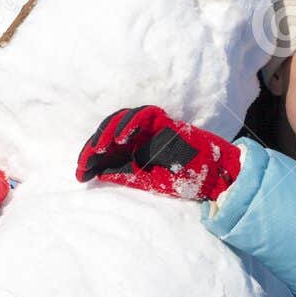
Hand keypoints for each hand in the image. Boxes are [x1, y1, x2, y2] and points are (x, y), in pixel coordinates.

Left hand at [75, 106, 241, 201]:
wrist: (215, 175)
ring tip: (98, 150)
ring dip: (108, 133)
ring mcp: (152, 127)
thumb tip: (100, 172)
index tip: (80, 174)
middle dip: (94, 147)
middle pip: (110, 133)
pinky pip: (144, 115)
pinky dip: (131, 123)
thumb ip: (127, 175)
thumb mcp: (150, 181)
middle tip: (84, 163)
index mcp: (134, 151)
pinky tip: (121, 138)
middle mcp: (140, 137)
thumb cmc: (186, 179)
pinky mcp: (165, 121)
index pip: (107, 150)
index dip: (91, 159)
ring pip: (122, 119)